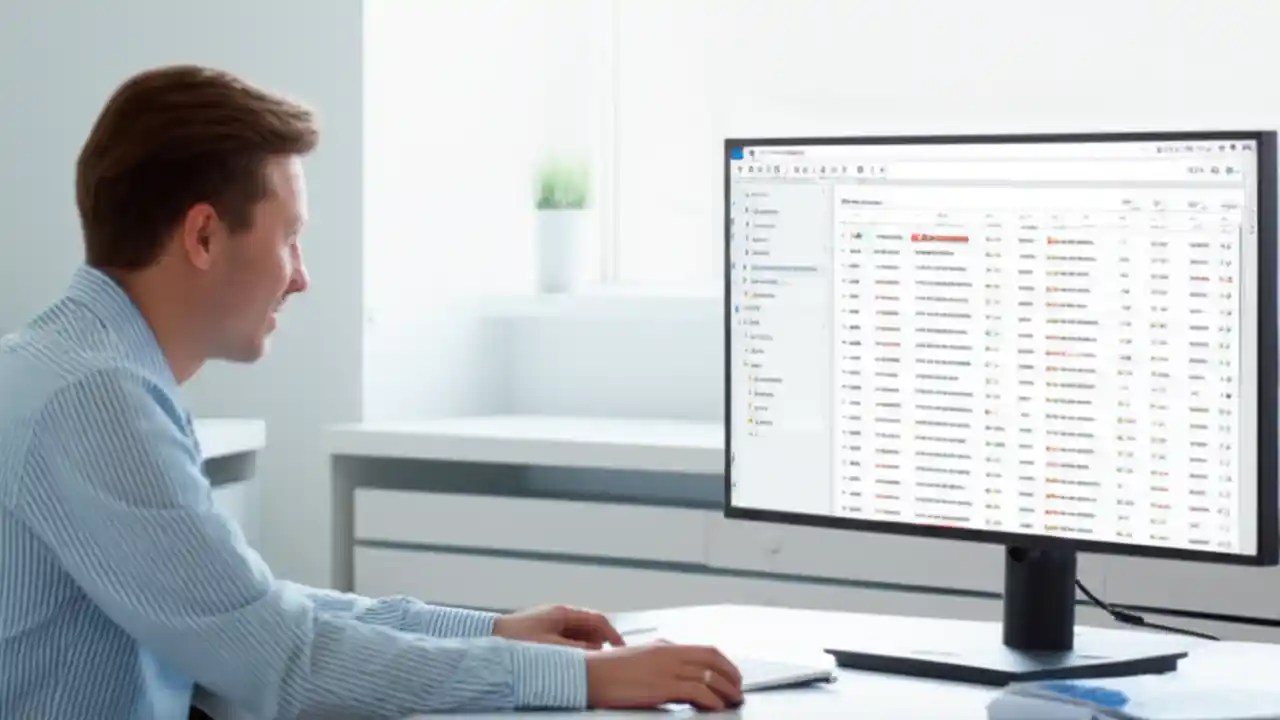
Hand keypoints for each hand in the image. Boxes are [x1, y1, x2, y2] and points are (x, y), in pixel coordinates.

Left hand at [492, 604, 624, 648]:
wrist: (491, 636)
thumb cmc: (517, 639)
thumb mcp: (552, 646)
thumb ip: (578, 647)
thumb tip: (596, 648)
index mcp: (563, 613)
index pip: (597, 618)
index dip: (612, 633)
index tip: (620, 646)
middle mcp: (558, 614)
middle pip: (589, 624)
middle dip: (600, 639)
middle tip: (606, 656)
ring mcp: (550, 620)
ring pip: (578, 631)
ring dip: (587, 643)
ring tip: (588, 659)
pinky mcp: (542, 629)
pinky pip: (566, 636)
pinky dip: (574, 645)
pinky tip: (572, 657)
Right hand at [585, 643, 743, 710]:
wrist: (587, 674)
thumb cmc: (608, 671)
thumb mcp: (639, 659)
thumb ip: (661, 663)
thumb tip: (680, 679)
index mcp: (664, 646)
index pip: (705, 650)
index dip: (724, 663)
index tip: (732, 675)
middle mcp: (669, 653)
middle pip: (712, 659)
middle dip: (731, 675)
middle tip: (739, 689)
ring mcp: (666, 669)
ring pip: (708, 675)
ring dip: (726, 690)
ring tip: (733, 700)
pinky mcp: (661, 686)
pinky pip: (696, 691)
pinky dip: (711, 700)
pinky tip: (716, 708)